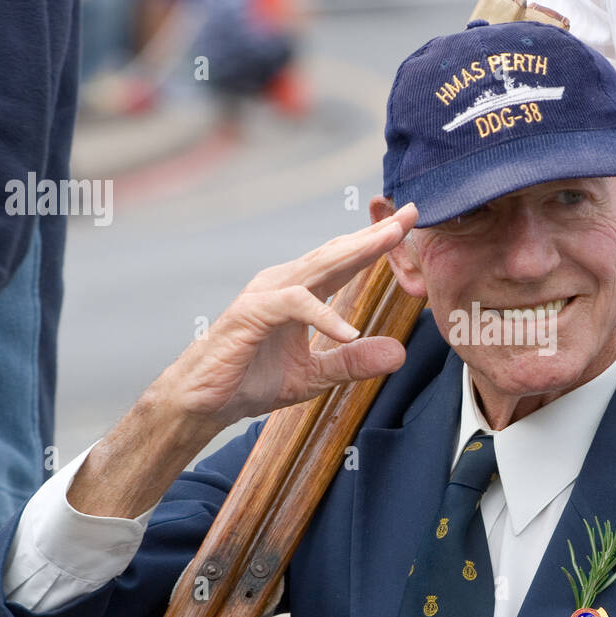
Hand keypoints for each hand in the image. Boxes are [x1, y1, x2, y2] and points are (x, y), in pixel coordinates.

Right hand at [156, 203, 417, 429]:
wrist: (204, 402)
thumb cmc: (252, 380)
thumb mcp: (316, 375)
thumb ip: (354, 362)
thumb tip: (399, 353)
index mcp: (300, 291)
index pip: (344, 262)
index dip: (377, 244)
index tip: (411, 224)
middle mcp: (284, 284)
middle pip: (336, 253)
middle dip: (375, 234)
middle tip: (411, 214)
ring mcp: (266, 294)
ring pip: (318, 266)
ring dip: (357, 253)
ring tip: (392, 241)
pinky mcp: (251, 313)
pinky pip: (294, 306)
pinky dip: (322, 316)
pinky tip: (348, 331)